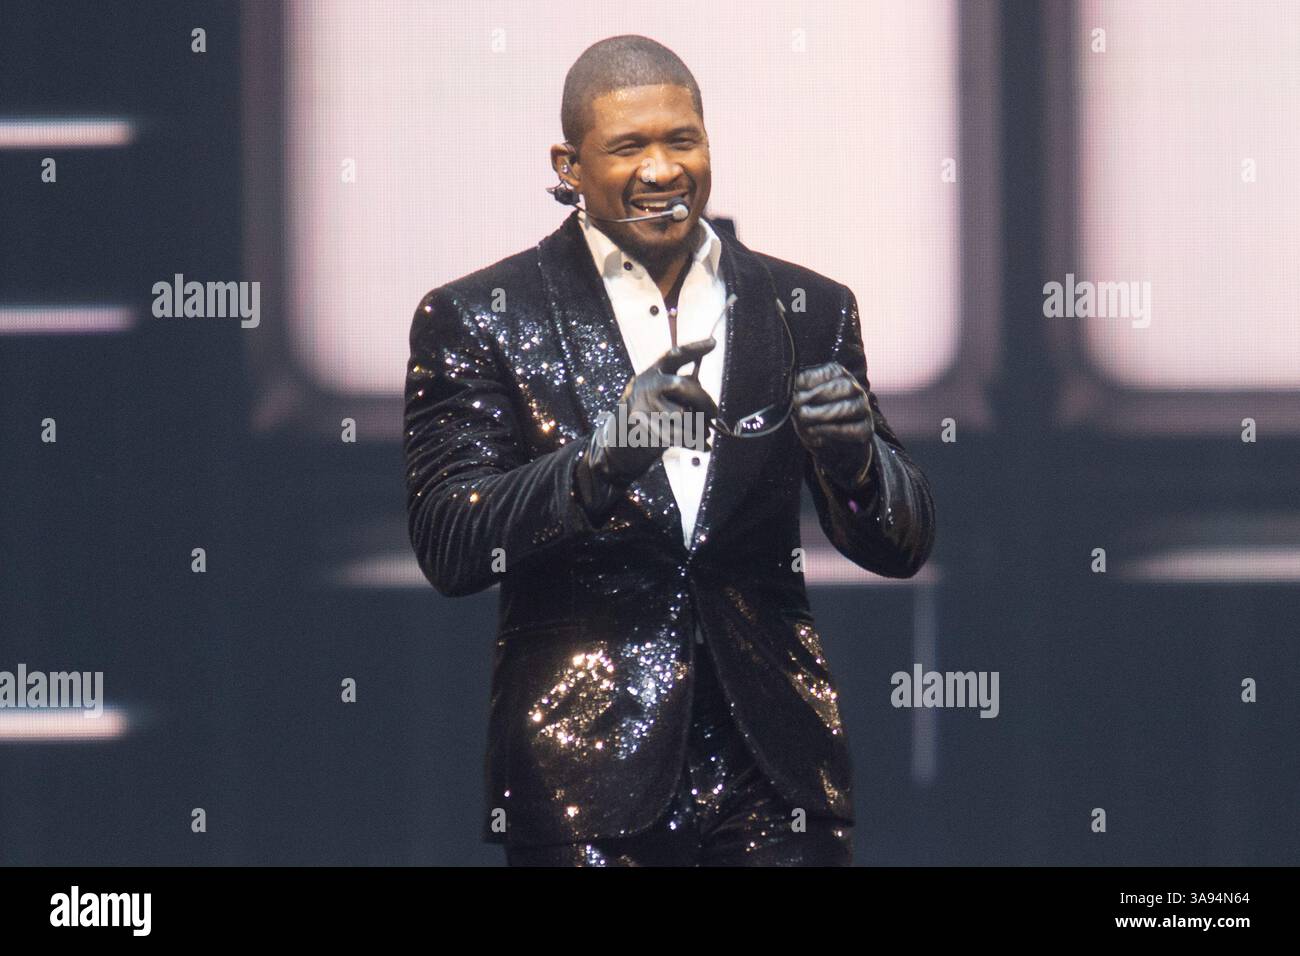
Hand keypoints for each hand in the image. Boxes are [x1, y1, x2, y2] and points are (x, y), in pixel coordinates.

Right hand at [577, 337, 718, 501]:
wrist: (620, 441)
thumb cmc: (647, 412)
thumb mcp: (655, 390)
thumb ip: (677, 384)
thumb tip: (702, 383)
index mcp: (651, 374)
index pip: (674, 356)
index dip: (694, 348)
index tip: (713, 343)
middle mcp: (647, 388)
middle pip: (683, 385)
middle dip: (704, 399)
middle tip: (714, 411)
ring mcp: (647, 410)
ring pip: (685, 415)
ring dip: (701, 425)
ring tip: (705, 430)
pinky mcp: (649, 432)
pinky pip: (683, 436)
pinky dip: (698, 442)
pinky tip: (705, 445)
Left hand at [792, 360, 875, 489]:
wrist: (829, 446)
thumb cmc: (812, 418)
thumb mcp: (801, 404)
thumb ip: (798, 395)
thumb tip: (792, 394)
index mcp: (840, 376)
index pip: (831, 371)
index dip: (811, 379)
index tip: (794, 389)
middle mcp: (855, 390)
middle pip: (845, 387)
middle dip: (819, 395)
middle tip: (798, 406)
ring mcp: (863, 409)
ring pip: (850, 408)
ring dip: (824, 413)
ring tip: (804, 418)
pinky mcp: (866, 430)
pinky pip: (854, 430)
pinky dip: (833, 431)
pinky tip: (815, 432)